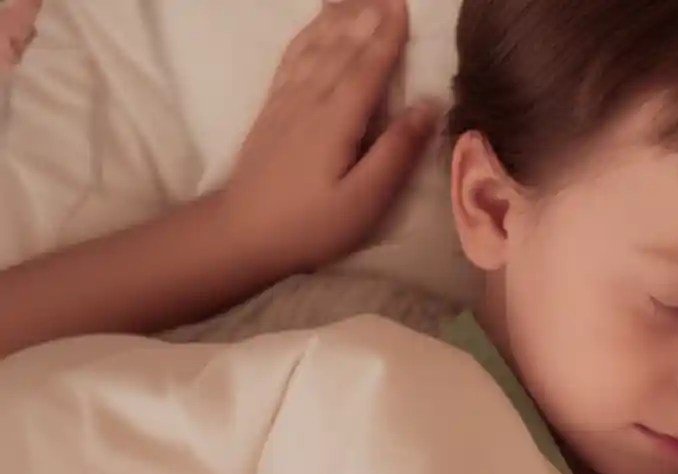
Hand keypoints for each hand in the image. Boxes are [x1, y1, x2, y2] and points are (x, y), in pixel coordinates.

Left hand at [221, 0, 439, 271]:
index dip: (387, 35)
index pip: (367, 67)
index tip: (403, 5)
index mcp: (336, 121)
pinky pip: (292, 59)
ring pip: (315, 47)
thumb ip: (396, 152)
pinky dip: (308, 35)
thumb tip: (427, 107)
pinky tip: (317, 26)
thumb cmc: (310, 226)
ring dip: (338, 18)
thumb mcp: (363, 201)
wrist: (240, 235)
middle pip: (341, 48)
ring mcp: (286, 102)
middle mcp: (310, 100)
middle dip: (366, 16)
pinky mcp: (272, 109)